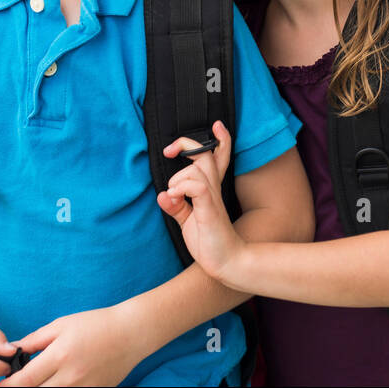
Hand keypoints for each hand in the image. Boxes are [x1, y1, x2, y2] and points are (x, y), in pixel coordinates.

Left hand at [0, 306, 140, 386]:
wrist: (131, 333)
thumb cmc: (97, 324)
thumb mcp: (62, 324)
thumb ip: (35, 339)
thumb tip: (12, 351)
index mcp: (59, 356)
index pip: (23, 381)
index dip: (7, 384)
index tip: (2, 382)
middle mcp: (70, 377)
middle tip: (18, 383)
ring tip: (38, 381)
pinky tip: (58, 382)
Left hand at [157, 120, 246, 283]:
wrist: (226, 262)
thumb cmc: (209, 241)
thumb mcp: (187, 221)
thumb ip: (176, 206)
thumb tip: (162, 194)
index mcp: (209, 189)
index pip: (217, 156)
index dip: (219, 138)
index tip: (215, 125)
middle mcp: (213, 189)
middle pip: (205, 154)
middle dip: (186, 144)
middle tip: (168, 151)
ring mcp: (212, 198)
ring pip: (197, 167)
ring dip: (178, 177)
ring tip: (173, 195)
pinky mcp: (210, 210)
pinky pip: (196, 186)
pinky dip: (181, 187)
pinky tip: (175, 198)